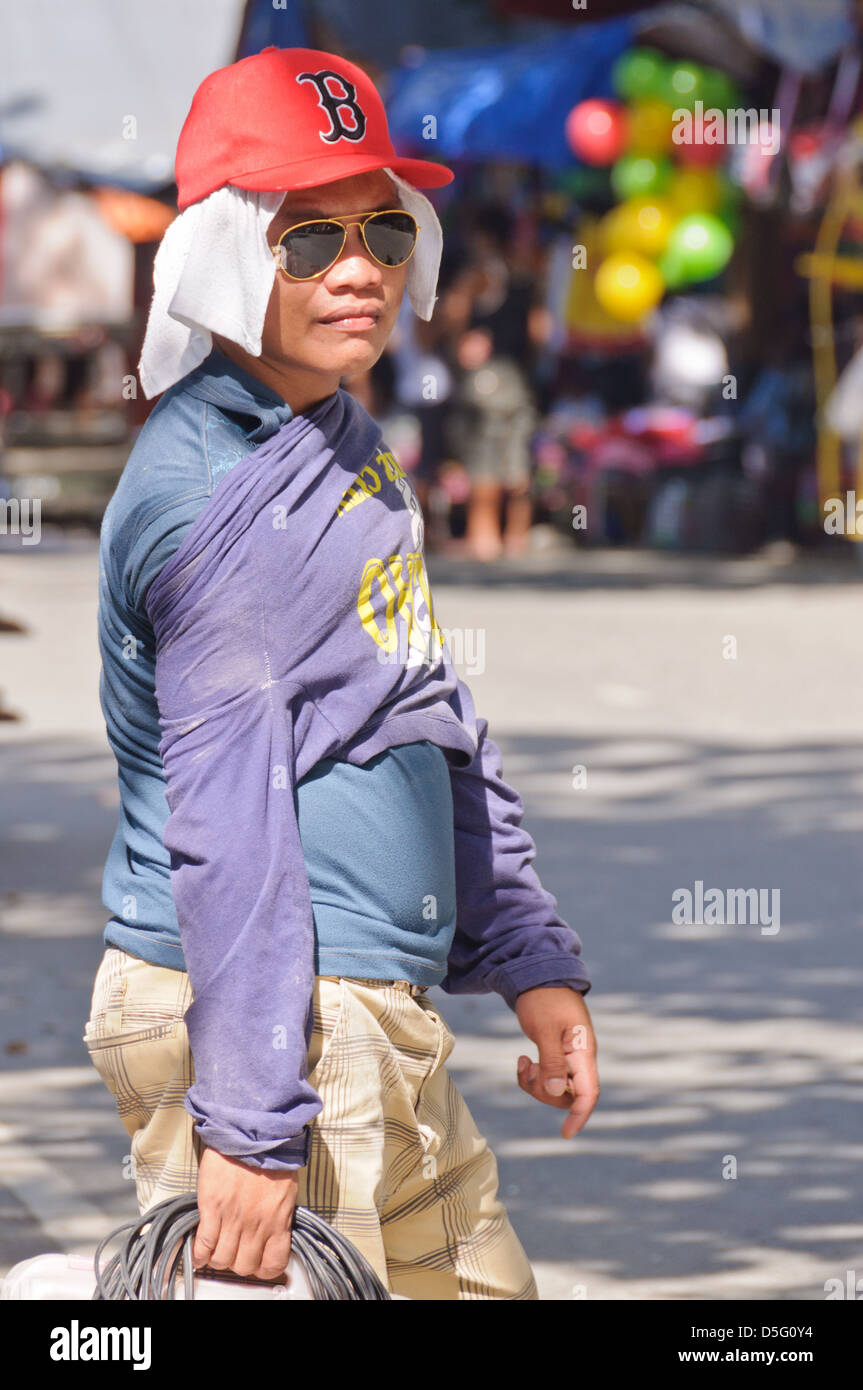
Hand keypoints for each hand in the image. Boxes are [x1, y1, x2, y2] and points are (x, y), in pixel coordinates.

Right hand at [192, 1146, 299, 1280]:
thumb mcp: (286, 1189)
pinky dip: (199, 1253)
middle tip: (234, 1254)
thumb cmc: (272, 1154)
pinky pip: (204, 1243)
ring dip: (218, 1259)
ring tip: (216, 1250)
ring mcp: (233, 1217)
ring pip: (222, 1258)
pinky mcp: (212, 1206)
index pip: (273, 1263)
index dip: (263, 1269)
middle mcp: (256, 1223)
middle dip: (238, 1264)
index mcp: (278, 1219)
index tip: (257, 1263)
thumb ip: (279, 1215)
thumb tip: (273, 1232)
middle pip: (244, 1266)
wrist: (251, 1129)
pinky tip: (199, 1253)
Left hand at [515, 987, 598, 1139]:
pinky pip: (547, 1078)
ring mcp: (569, 1057)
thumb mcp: (545, 1029)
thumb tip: (554, 1093)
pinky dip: (533, 1076)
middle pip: (569, 1096)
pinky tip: (523, 1060)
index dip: (580, 1115)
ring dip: (536, 1084)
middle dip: (545, 1093)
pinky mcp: (557, 1055)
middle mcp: (580, 1058)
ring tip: (523, 1062)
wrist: (538, 976)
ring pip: (556, 1089)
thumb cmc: (544, 998)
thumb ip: (552, 1061)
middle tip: (528, 1070)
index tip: (565, 1134)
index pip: (588, 1093)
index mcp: (583, 1052)